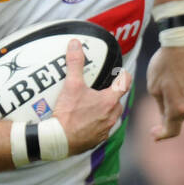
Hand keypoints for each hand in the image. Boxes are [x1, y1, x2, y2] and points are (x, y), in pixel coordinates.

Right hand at [52, 40, 131, 154]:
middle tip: (102, 89)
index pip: (124, 84)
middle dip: (112, 95)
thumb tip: (75, 44)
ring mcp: (105, 129)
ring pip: (111, 116)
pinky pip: (102, 129)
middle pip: (117, 101)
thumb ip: (75, 63)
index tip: (122, 73)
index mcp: (109, 101)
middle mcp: (111, 116)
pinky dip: (97, 124)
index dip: (124, 76)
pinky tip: (85, 121)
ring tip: (93, 105)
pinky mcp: (96, 140)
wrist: (58, 140)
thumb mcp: (71, 85)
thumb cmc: (68, 114)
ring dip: (106, 110)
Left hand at [146, 43, 183, 139]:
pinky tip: (175, 84)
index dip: (162, 135)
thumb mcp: (153, 87)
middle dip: (168, 121)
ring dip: (176, 107)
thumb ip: (160, 105)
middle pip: (179, 119)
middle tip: (156, 122)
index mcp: (178, 107)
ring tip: (164, 93)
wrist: (182, 44)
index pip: (172, 130)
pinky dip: (183, 96)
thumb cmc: (163, 65)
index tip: (153, 134)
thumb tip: (164, 116)